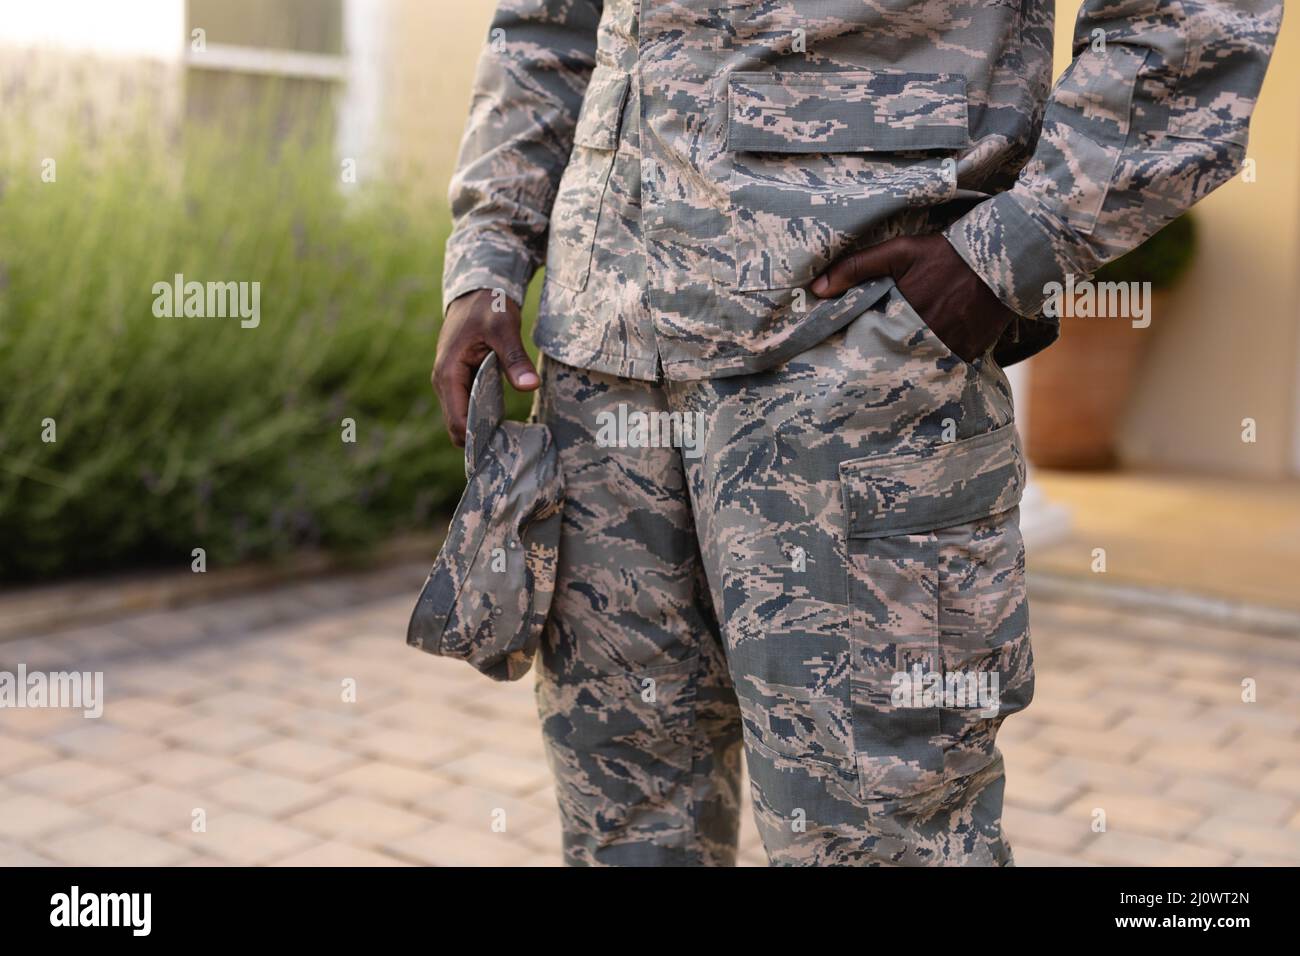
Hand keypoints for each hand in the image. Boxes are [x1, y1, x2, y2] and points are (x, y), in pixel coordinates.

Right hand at [432, 289, 538, 446]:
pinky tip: (505, 424)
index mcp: (448, 373)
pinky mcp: (461, 380)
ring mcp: (451, 382)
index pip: (457, 421)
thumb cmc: (488, 306)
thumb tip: (530, 387)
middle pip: (457, 426)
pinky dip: (484, 418)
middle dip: (480, 440)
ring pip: (462, 419)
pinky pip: (469, 407)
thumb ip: (515, 358)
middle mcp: (444, 382)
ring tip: (510, 441)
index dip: (477, 439)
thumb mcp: (504, 328)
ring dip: (482, 430)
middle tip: (510, 451)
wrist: (478, 290)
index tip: (503, 448)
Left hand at [810, 233, 1016, 363]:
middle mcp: (929, 338)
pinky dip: (933, 365)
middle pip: (893, 362)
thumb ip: (856, 268)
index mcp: (905, 316)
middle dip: (881, 363)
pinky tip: (922, 359)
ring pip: (918, 367)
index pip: (870, 345)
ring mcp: (951, 350)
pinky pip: (943, 367)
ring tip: (893, 365)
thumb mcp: (898, 252)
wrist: (1000, 259)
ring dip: (907, 365)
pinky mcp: (969, 355)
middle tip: (864, 369)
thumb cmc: (944, 254)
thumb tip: (816, 290)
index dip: (858, 349)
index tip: (845, 354)